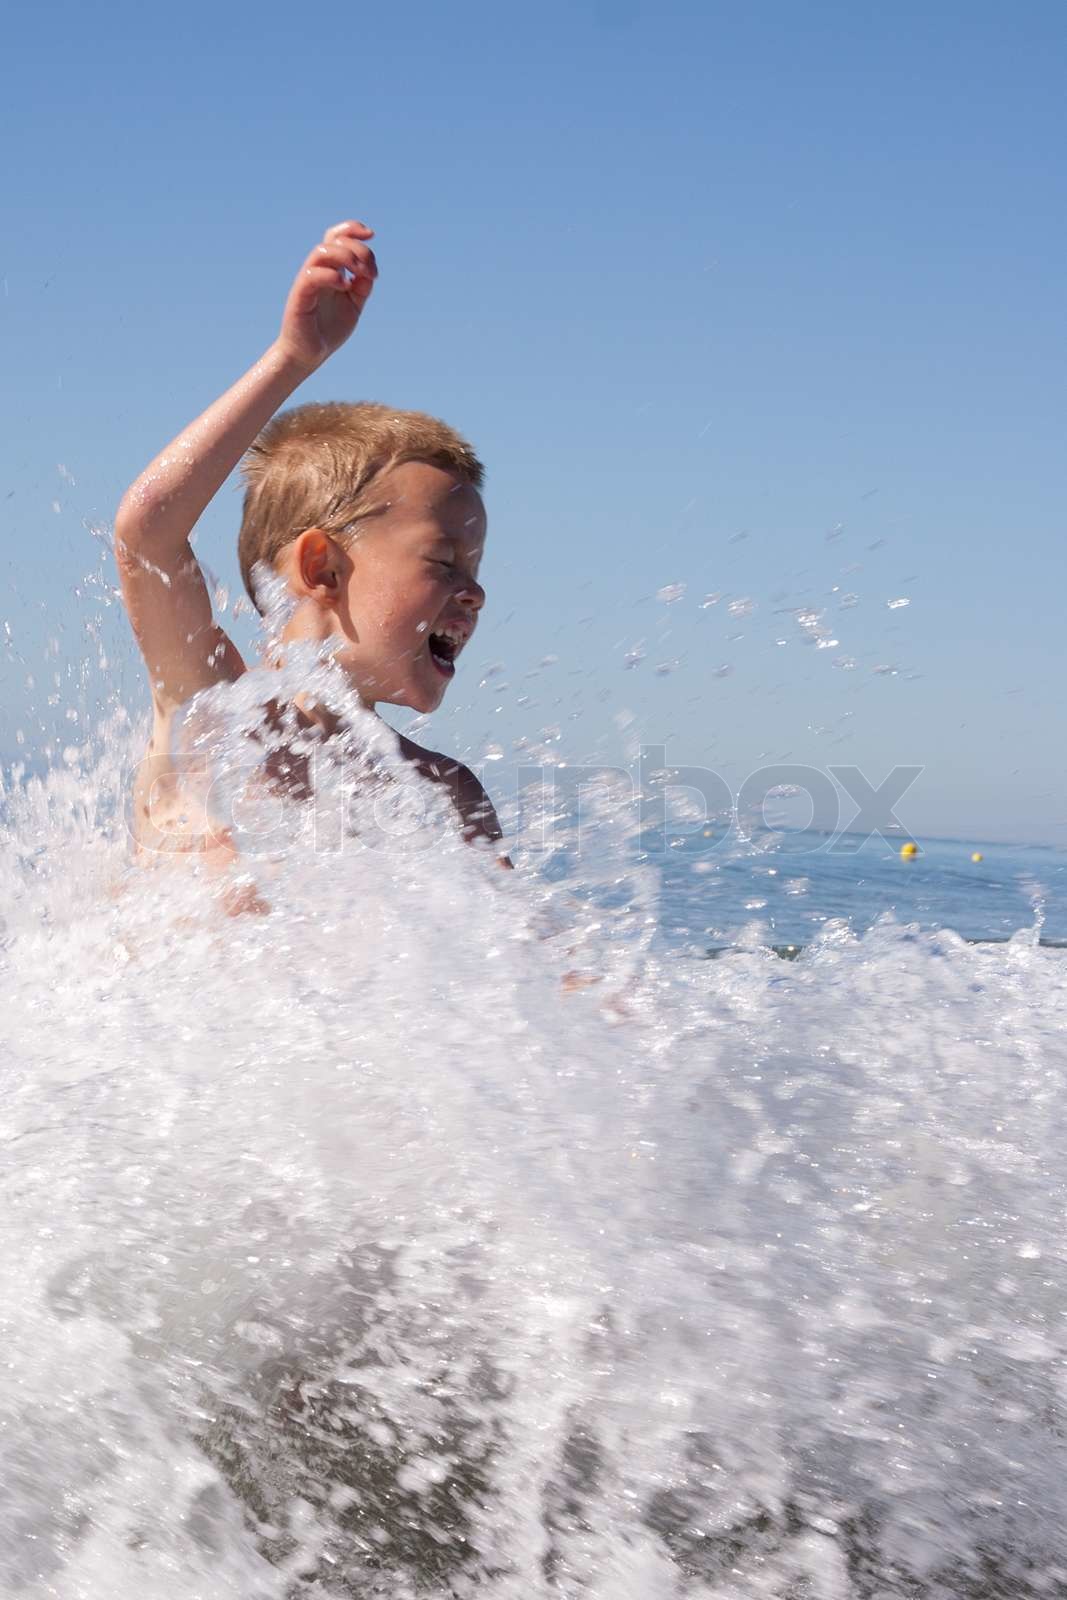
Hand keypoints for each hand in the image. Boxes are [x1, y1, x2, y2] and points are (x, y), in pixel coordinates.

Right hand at [276, 221, 377, 373]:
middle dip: (357, 249)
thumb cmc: (328, 329)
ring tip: (360, 274)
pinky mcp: (300, 296)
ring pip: (321, 252)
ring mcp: (307, 282)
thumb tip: (370, 272)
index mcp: (330, 270)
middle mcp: (317, 271)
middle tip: (370, 271)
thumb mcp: (354, 305)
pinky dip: (331, 275)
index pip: (336, 237)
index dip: (352, 229)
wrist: (309, 354)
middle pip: (333, 241)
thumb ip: (362, 287)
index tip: (371, 234)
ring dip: (345, 256)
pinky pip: (312, 275)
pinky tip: (345, 286)